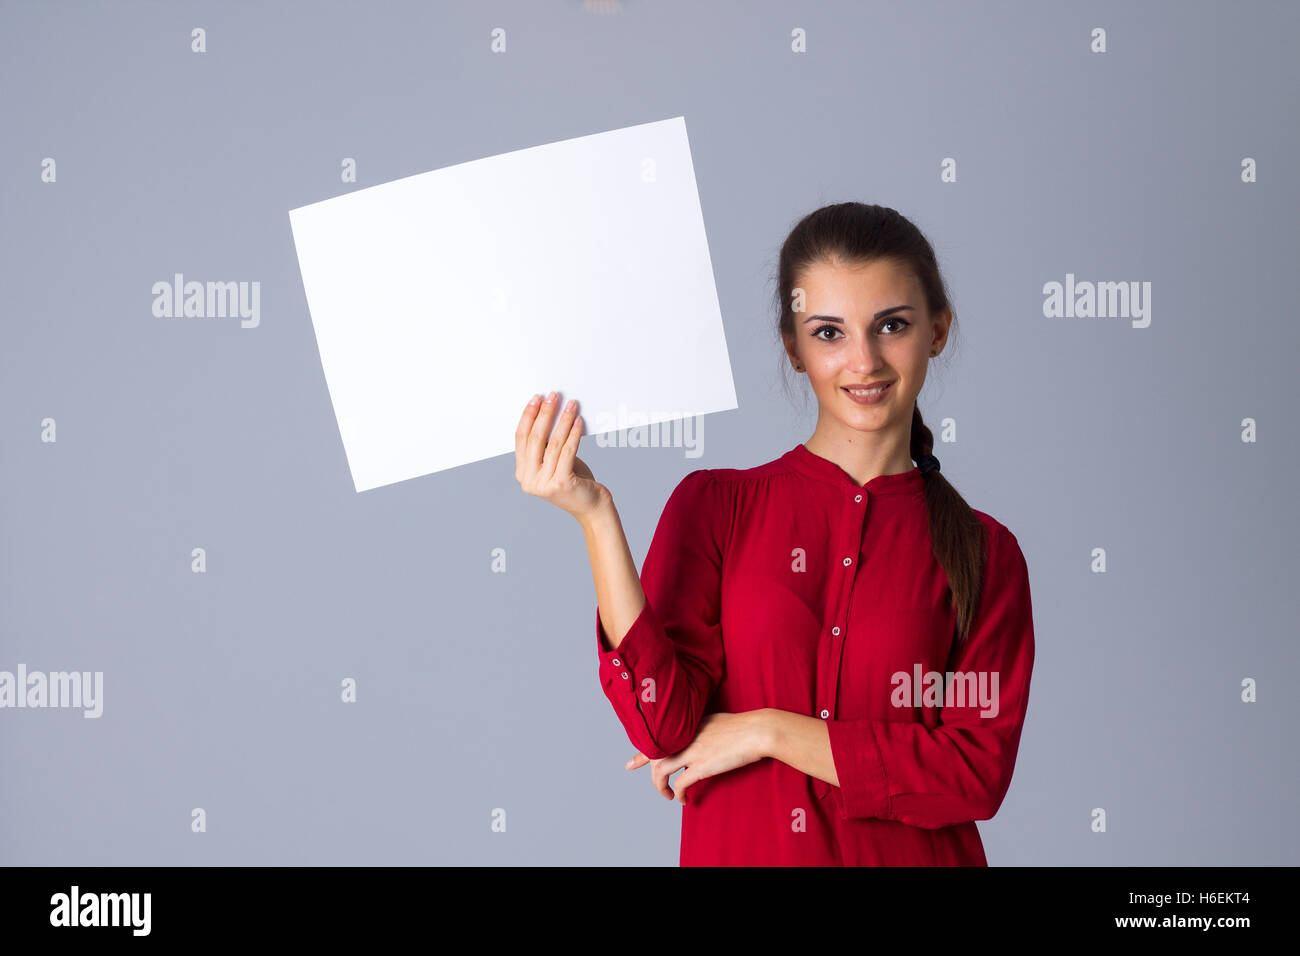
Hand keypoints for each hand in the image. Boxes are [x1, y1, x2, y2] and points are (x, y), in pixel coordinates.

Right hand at [515, 391, 606, 519]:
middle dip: (544, 413)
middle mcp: (529, 480)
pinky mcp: (561, 483)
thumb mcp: (553, 462)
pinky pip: (567, 451)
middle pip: (535, 439)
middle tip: (553, 396)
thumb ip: (545, 446)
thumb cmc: (574, 481)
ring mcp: (544, 484)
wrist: (591, 507)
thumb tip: (547, 412)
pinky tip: (578, 421)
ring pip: (553, 443)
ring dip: (562, 420)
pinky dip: (573, 433)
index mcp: (522, 473)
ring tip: (571, 405)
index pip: (521, 439)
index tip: (537, 399)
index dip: (528, 416)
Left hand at [624, 711, 770, 804]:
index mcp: (688, 724)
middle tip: (644, 779)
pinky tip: (683, 800)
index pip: (658, 737)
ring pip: (661, 770)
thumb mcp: (716, 720)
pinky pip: (680, 783)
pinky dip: (678, 794)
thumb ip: (702, 729)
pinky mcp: (701, 766)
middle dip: (646, 769)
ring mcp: (692, 751)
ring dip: (660, 786)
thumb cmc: (744, 726)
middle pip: (655, 755)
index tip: (631, 762)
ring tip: (667, 795)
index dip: (643, 751)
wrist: (757, 730)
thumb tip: (700, 739)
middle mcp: (685, 736)